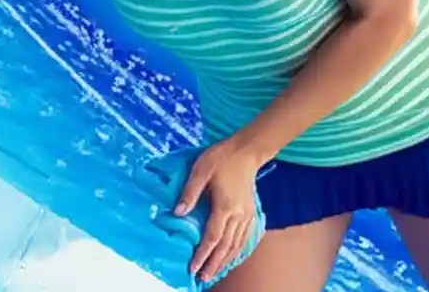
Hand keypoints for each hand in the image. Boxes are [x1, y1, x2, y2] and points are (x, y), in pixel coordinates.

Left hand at [175, 138, 262, 283]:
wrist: (246, 151)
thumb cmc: (220, 158)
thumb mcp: (199, 171)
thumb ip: (189, 193)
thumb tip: (178, 213)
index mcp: (225, 206)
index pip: (212, 237)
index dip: (202, 254)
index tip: (193, 267)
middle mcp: (239, 215)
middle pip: (225, 246)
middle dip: (213, 264)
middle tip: (203, 278)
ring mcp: (247, 215)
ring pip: (236, 245)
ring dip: (225, 260)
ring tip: (214, 272)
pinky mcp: (250, 212)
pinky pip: (245, 238)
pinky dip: (237, 251)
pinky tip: (231, 257)